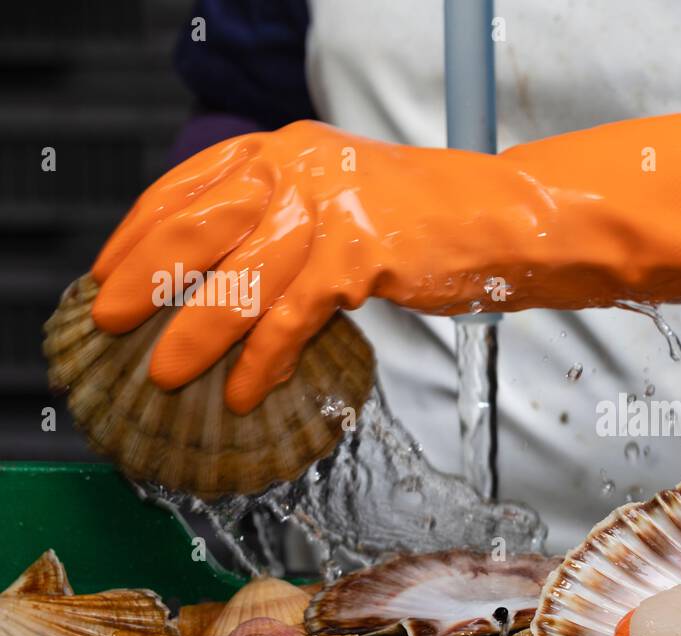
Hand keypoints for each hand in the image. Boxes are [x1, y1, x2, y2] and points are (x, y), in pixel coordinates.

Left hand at [91, 112, 680, 412]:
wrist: (518, 221)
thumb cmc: (439, 221)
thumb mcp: (352, 202)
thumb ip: (291, 221)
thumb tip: (229, 273)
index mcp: (293, 148)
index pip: (193, 182)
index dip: (143, 228)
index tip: (114, 268)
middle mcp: (304, 167)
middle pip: (199, 225)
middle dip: (146, 278)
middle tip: (112, 323)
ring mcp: (334, 208)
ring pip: (237, 279)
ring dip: (195, 335)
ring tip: (166, 378)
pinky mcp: (364, 254)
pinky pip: (294, 317)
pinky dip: (264, 360)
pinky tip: (246, 392)